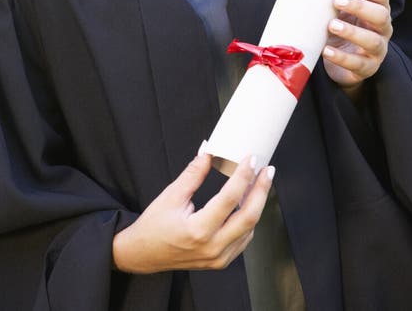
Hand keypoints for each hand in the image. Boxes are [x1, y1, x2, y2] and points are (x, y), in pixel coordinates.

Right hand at [111, 153, 273, 273]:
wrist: (143, 254)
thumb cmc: (154, 226)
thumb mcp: (171, 195)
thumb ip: (193, 174)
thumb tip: (208, 151)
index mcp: (198, 230)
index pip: (230, 199)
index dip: (243, 176)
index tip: (250, 160)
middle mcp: (212, 247)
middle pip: (250, 217)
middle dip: (262, 191)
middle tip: (267, 171)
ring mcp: (218, 257)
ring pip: (250, 229)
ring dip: (257, 204)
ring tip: (258, 183)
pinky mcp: (220, 261)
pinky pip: (243, 240)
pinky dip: (248, 220)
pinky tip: (247, 204)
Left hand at [323, 0, 391, 89]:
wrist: (340, 63)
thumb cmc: (339, 28)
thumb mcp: (339, 13)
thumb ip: (330, 0)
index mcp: (378, 10)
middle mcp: (382, 30)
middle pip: (381, 16)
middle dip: (360, 7)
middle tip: (337, 1)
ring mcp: (377, 51)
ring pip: (373, 41)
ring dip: (352, 32)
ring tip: (331, 25)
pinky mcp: (367, 68)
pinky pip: (358, 64)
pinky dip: (341, 57)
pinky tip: (326, 50)